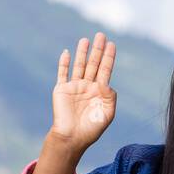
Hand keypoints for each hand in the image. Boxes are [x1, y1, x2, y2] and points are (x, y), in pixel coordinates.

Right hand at [50, 32, 116, 154]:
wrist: (72, 138)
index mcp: (99, 92)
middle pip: (93, 64)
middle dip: (97, 50)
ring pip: (79, 66)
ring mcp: (74, 87)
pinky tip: (66, 53)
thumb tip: (108, 83)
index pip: (105, 71)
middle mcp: (87, 87)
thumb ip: (110, 98)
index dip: (108, 58)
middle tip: (101, 35)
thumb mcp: (107, 115)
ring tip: (86, 40)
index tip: (111, 45)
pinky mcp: (61, 90)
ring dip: (82, 53)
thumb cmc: (91, 129)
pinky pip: (62, 73)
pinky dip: (64, 63)